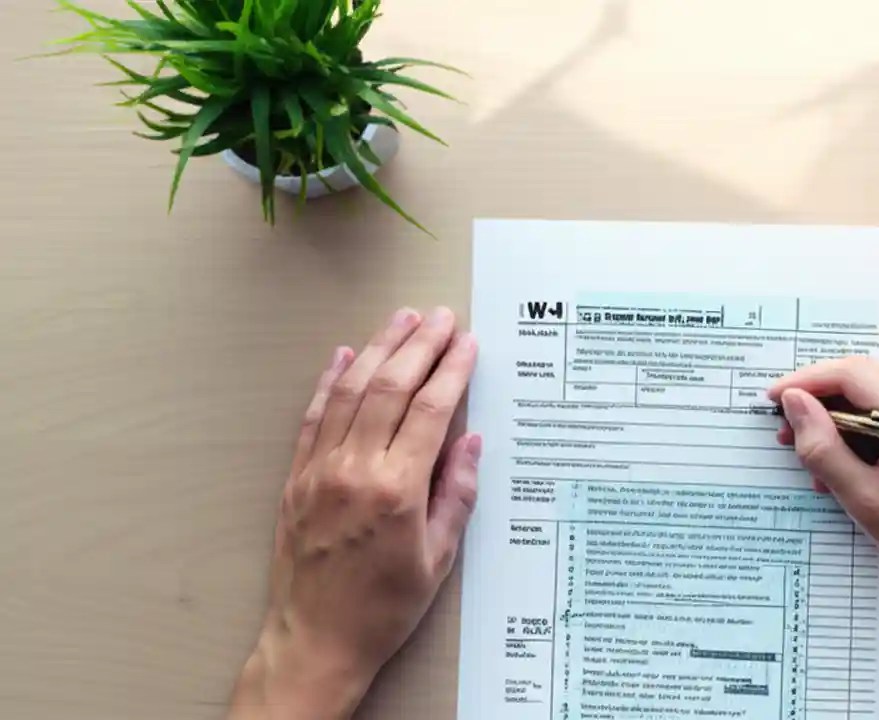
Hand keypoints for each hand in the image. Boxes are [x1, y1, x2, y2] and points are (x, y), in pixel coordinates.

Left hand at [230, 307, 479, 719]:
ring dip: (378, 350)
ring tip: (400, 320)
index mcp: (397, 490)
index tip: (467, 343)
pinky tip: (344, 355)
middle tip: (440, 317)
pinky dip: (329, 382)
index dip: (451, 370)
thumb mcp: (438, 559)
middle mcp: (355, 470)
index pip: (430, 410)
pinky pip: (313, 418)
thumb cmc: (383, 608)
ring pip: (350, 392)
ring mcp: (320, 471)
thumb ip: (456, 495)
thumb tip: (469, 441)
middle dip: (419, 346)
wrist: (316, 640)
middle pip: (391, 389)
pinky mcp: (296, 479)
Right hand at [771, 358, 878, 718]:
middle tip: (785, 428)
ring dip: (843, 415)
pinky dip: (867, 427)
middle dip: (823, 399)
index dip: (809, 382)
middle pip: (870, 377)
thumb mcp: (867, 500)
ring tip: (811, 452)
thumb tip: (793, 404)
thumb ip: (824, 448)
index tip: (773, 398)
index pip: (858, 376)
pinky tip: (846, 458)